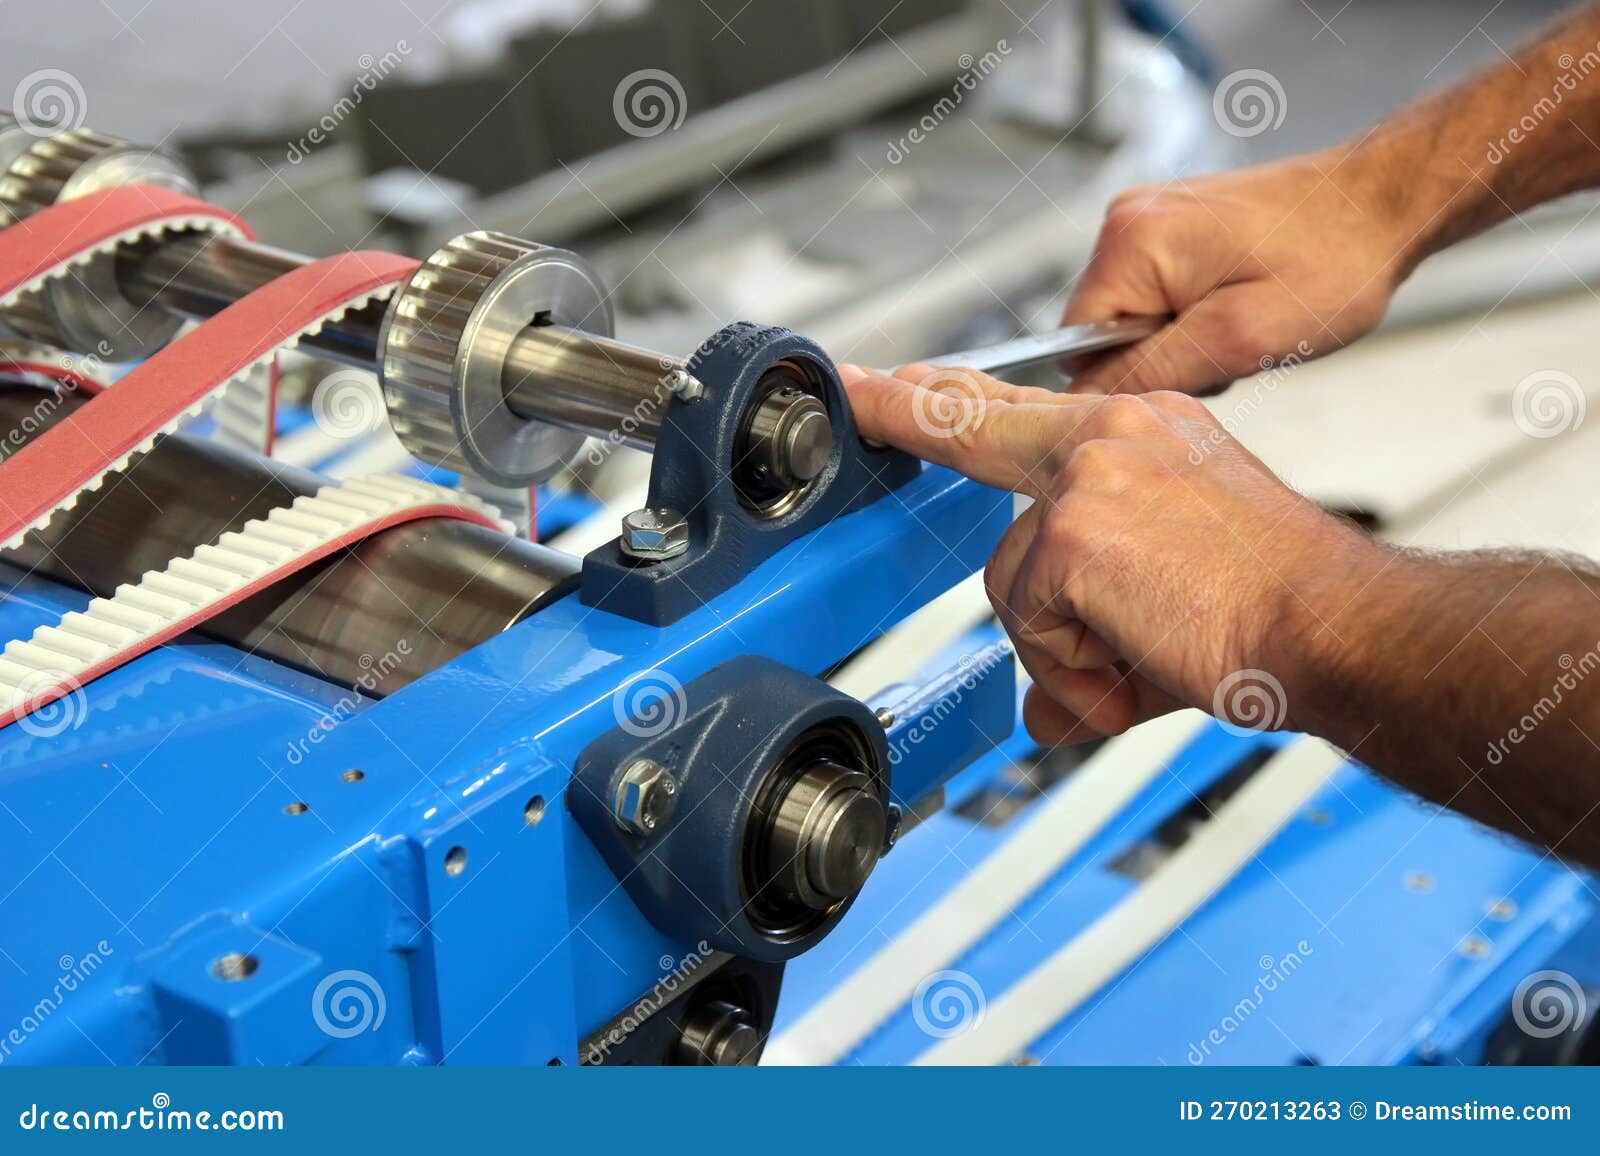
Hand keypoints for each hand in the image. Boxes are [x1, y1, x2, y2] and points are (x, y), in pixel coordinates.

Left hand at [840, 362, 1382, 742]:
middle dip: (903, 409)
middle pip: (972, 430)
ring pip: (1010, 583)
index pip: (1021, 406)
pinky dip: (1078, 667)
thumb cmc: (1278, 609)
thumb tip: (1039, 712)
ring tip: (1142, 655)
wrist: (1335, 626)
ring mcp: (1089, 480)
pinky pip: (1031, 625)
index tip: (897, 380)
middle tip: (859, 387)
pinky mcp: (1072, 534)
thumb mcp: (1168, 612)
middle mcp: (1114, 436)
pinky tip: (1138, 654)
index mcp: (1144, 433)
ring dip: (1065, 647)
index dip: (945, 395)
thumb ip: (1090, 650)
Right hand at [1064, 145, 1418, 395]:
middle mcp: (1126, 220)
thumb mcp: (1240, 337)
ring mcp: (1149, 217)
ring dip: (1182, 340)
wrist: (1385, 202)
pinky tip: (1240, 306)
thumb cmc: (1331, 264)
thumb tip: (1086, 398)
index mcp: (1130, 243)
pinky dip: (1193, 317)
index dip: (1124, 376)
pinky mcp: (1172, 224)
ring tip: (1244, 324)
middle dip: (1159, 358)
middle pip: (1103, 331)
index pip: (1075, 344)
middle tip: (1230, 348)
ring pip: (1133, 318)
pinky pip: (1157, 296)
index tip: (1192, 371)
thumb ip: (1154, 370)